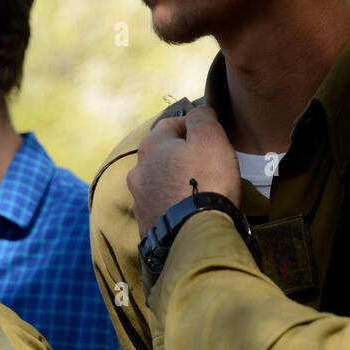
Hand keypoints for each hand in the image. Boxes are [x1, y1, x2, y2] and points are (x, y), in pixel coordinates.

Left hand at [127, 106, 241, 237]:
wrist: (197, 237)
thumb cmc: (206, 181)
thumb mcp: (210, 138)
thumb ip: (202, 118)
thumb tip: (198, 112)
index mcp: (151, 147)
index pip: (172, 124)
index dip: (194, 126)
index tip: (211, 136)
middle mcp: (138, 172)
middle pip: (163, 154)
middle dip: (181, 156)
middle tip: (206, 164)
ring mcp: (139, 201)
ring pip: (159, 182)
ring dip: (174, 182)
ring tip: (197, 191)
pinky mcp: (146, 227)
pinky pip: (161, 208)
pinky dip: (172, 205)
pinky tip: (188, 211)